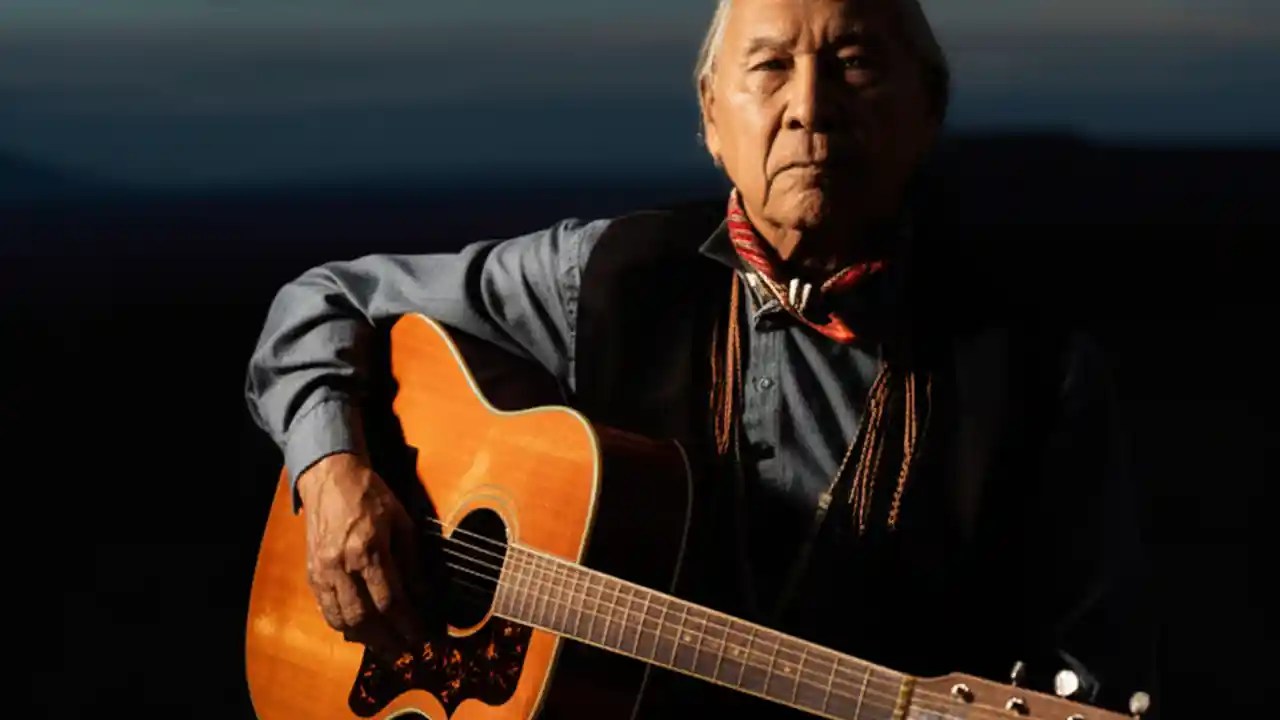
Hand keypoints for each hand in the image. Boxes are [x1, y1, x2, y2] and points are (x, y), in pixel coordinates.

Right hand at [297, 452, 426, 661]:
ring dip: (364, 638)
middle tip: (404, 653)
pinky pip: (325, 608)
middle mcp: (342, 565)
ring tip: (384, 647)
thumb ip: (413, 561)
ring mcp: (323, 570)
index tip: (422, 637)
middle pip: (364, 618)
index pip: (390, 601)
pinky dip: (342, 624)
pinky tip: (358, 630)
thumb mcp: (402, 522)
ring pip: (342, 618)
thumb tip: (425, 596)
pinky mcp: (312, 572)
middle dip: (387, 640)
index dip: (407, 625)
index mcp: (368, 549)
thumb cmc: (371, 495)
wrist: (330, 478)